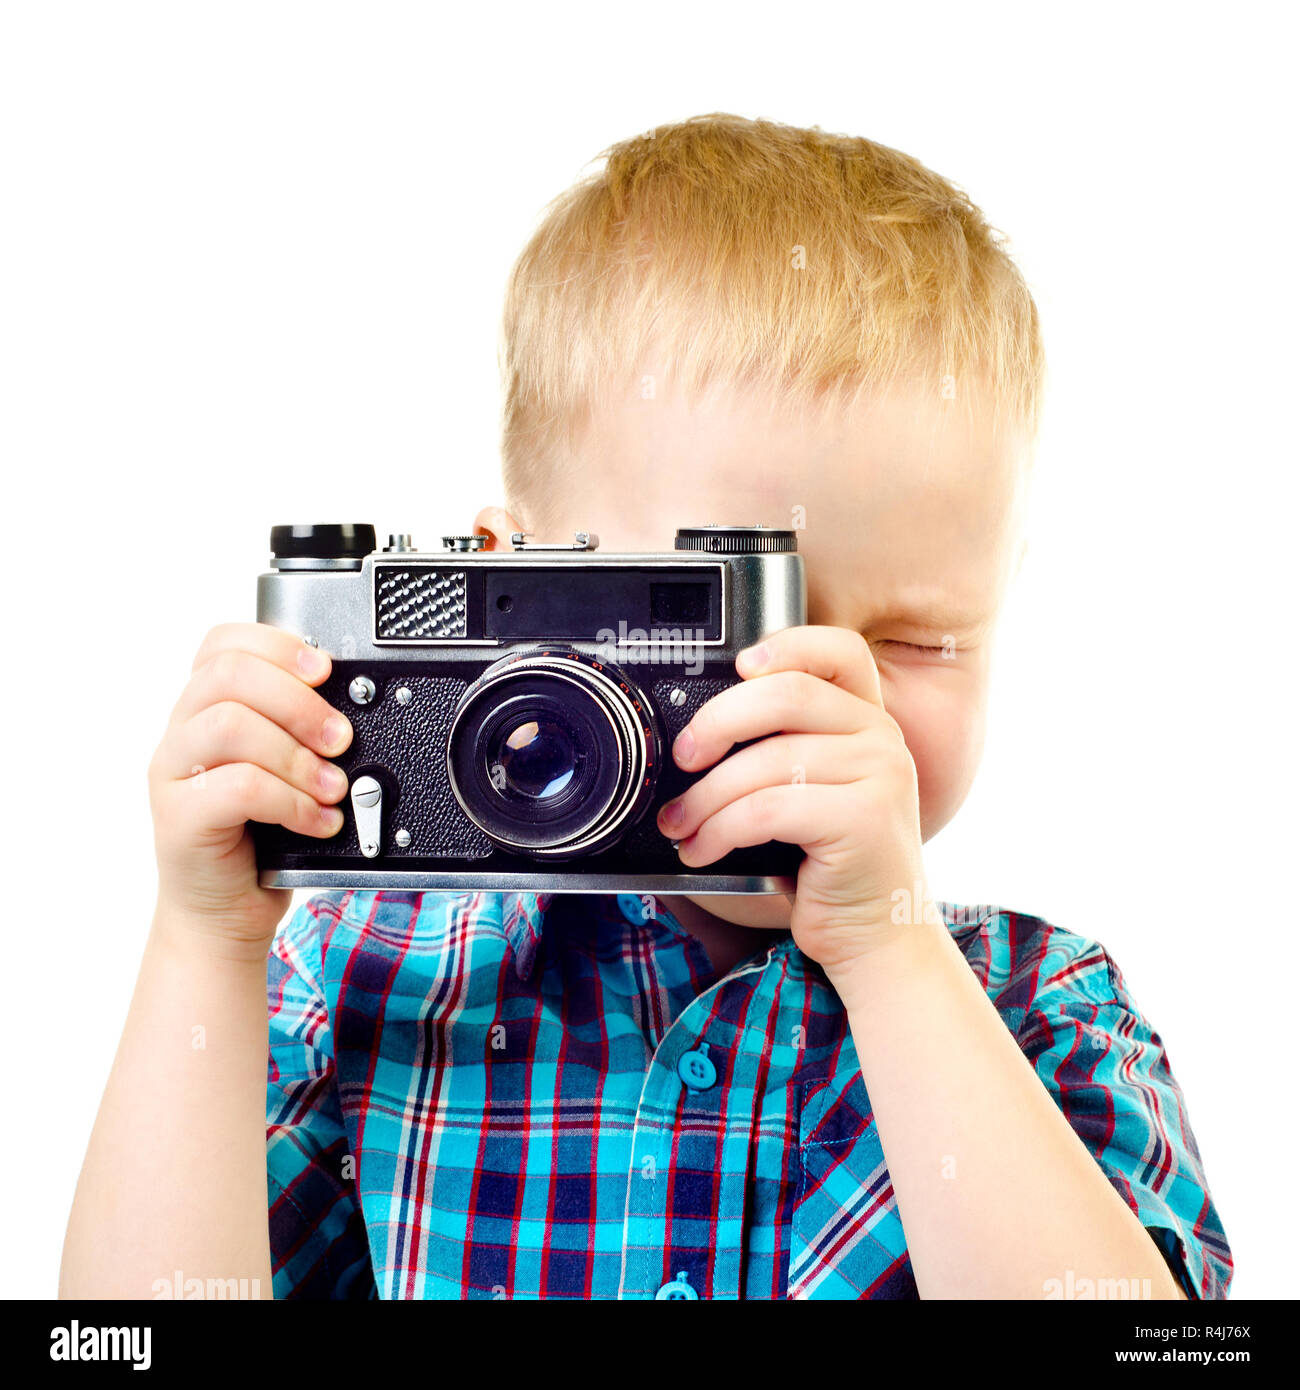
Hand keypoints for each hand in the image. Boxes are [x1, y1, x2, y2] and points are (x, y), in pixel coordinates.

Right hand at [148, 623, 352, 948]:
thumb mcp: (289, 771)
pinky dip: (291, 800)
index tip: (326, 670)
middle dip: (299, 701)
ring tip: (332, 787)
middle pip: (229, 675)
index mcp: (207, 707)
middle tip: (340, 739)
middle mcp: (183, 731)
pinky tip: (316, 819)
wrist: (226, 910)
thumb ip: (303, 732)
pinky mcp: (178, 817)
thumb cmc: (261, 836)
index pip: (224, 644)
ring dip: (297, 754)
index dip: (278, 646)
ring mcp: (174, 773)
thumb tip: (354, 710)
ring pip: (230, 724)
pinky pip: (237, 786)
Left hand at [655, 625, 934, 981]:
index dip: (785, 645)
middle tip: (682, 758)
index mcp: (868, 718)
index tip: (736, 667)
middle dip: (717, 723)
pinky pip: (767, 808)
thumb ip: (778, 748)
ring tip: (681, 824)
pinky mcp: (865, 818)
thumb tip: (696, 733)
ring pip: (766, 761)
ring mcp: (881, 774)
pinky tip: (704, 850)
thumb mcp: (807, 791)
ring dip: (705, 797)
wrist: (877, 936)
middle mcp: (882, 736)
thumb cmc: (829, 865)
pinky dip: (720, 830)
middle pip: (785, 694)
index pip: (838, 650)